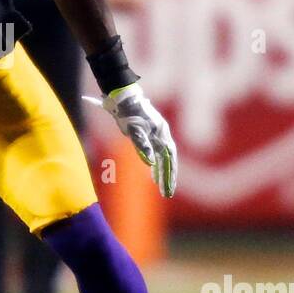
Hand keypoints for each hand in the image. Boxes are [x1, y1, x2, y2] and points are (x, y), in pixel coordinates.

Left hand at [84, 83, 177, 197]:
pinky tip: (153, 176)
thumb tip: (150, 162)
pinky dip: (155, 166)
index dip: (169, 174)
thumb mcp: (134, 130)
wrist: (124, 98)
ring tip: (163, 190)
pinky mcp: (149, 137)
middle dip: (168, 178)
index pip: (169, 158)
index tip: (167, 188)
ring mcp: (156, 136)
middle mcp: (162, 136)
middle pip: (168, 161)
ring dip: (163, 174)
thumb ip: (142, 145)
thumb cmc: (129, 113)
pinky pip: (155, 155)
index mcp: (161, 134)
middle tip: (167, 194)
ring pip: (163, 159)